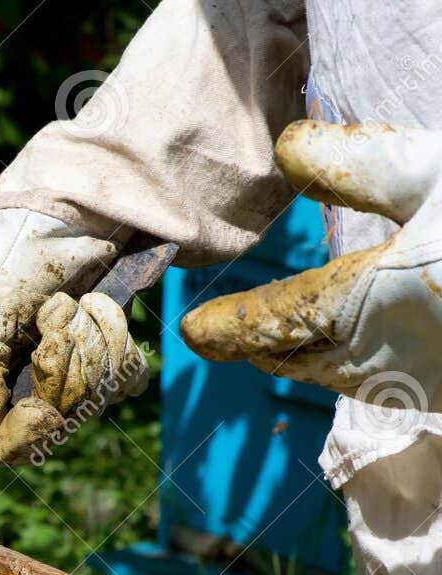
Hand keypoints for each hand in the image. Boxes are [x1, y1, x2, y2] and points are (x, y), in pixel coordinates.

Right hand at [0, 209, 146, 463]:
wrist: (60, 222)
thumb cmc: (4, 270)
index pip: (4, 443)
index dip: (26, 428)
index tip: (39, 402)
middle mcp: (22, 393)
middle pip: (56, 424)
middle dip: (62, 368)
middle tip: (53, 321)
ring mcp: (66, 380)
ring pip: (93, 401)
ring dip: (90, 343)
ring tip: (75, 304)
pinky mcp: (106, 362)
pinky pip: (126, 380)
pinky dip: (119, 341)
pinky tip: (100, 309)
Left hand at [181, 121, 441, 406]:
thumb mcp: (438, 174)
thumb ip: (357, 163)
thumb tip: (287, 149)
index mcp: (373, 302)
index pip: (271, 325)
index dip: (228, 331)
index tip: (194, 333)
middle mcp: (388, 360)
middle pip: (298, 362)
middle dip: (263, 348)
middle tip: (230, 336)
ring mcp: (424, 389)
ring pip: (340, 379)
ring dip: (309, 359)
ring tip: (282, 341)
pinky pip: (387, 386)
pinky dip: (363, 366)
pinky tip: (368, 341)